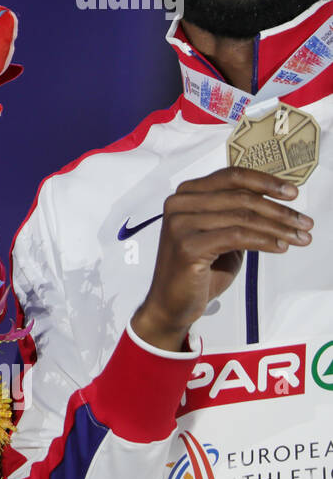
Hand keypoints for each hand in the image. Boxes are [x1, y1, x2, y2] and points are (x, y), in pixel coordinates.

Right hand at [131, 167, 312, 350]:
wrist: (172, 302)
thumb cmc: (200, 269)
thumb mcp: (222, 234)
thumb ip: (238, 215)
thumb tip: (277, 200)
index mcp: (186, 194)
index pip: (231, 176)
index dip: (265, 182)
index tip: (293, 193)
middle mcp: (179, 204)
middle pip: (240, 197)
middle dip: (279, 210)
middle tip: (305, 222)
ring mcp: (180, 224)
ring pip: (242, 217)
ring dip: (278, 227)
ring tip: (300, 238)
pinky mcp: (187, 246)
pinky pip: (236, 237)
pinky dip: (264, 241)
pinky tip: (280, 247)